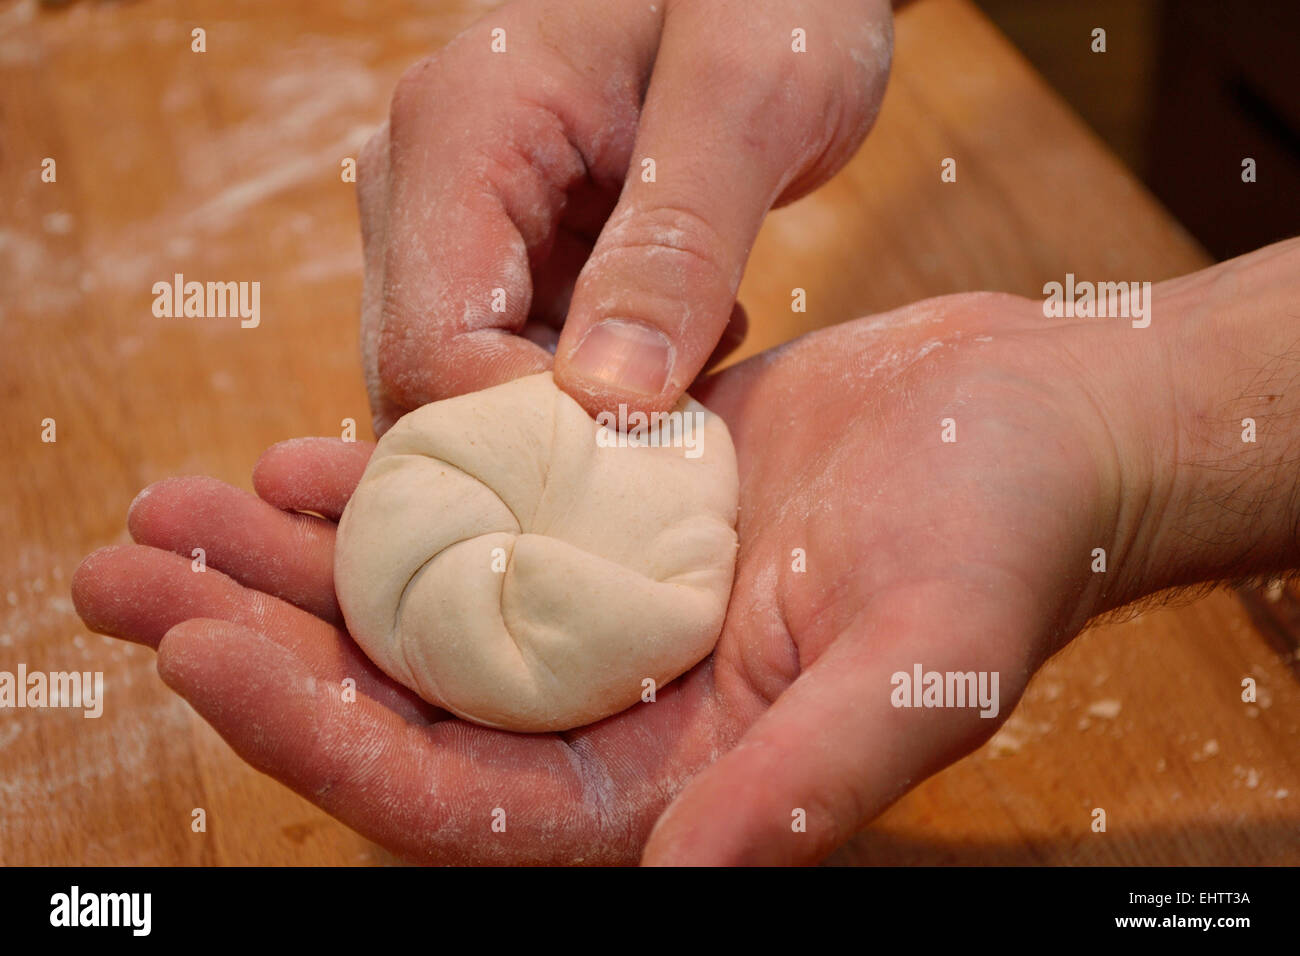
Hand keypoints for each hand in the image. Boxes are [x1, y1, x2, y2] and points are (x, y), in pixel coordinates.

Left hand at [73, 290, 1153, 863]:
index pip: (461, 797)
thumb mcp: (923, 664)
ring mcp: (609, 606)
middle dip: (257, 645)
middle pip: (404, 701)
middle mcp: (624, 703)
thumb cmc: (1007, 543)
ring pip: (417, 604)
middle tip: (126, 570)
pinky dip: (383, 486)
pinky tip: (305, 455)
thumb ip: (803, 780)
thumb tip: (684, 882)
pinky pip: (473, 510)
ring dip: (292, 563)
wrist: (1039, 426)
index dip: (323, 741)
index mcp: (676, 777)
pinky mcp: (613, 514)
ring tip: (174, 507)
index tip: (201, 653)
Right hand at [357, 0, 892, 432]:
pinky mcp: (499, 256)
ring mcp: (453, 225)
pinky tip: (682, 350)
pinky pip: (515, 368)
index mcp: (459, 131)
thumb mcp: (750, 98)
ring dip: (583, 423)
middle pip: (430, 389)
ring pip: (470, 393)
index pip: (433, 352)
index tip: (655, 456)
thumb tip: (610, 395)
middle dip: (553, 445)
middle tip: (684, 444)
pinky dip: (598, 395)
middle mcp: (422, 185)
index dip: (534, 436)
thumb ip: (679, 240)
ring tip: (698, 373)